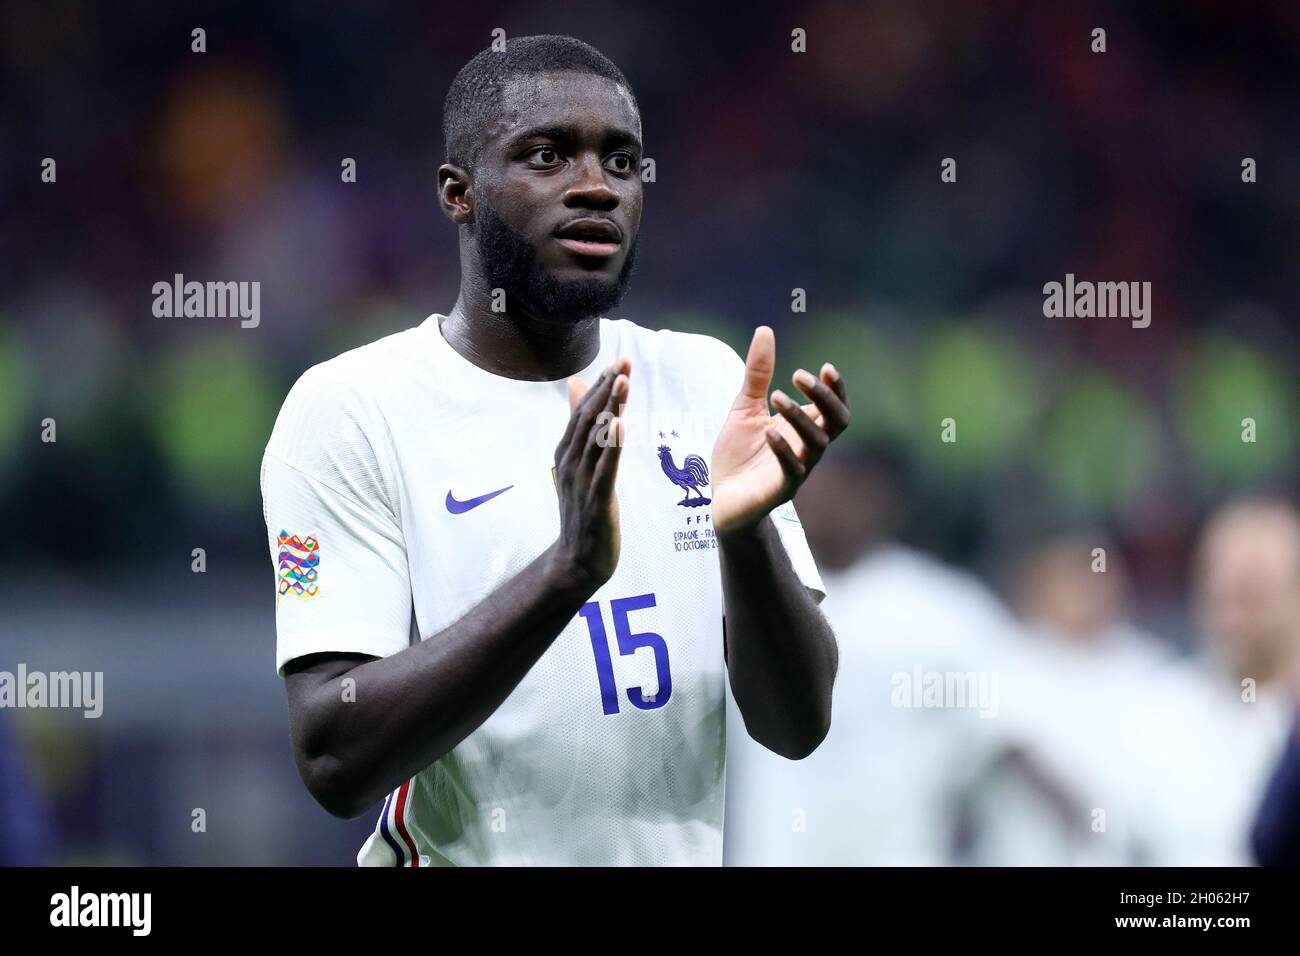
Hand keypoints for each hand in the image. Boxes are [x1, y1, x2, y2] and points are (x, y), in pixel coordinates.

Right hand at [549, 357, 629, 590]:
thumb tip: (576, 386)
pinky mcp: (596, 499)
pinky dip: (612, 445)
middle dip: (606, 387)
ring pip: (597, 438)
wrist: (576, 560)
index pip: (582, 411)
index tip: (616, 360)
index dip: (599, 384)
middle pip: (588, 418)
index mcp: (566, 452)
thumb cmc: (581, 511)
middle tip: (623, 360)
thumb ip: (579, 428)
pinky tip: (621, 424)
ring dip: (610, 407)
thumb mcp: (579, 466)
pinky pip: (605, 468)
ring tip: (623, 381)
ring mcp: (581, 480)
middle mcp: (570, 461)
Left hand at [710, 327, 848, 535]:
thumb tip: (766, 330)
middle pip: (838, 422)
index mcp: (803, 428)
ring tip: (776, 395)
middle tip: (800, 375)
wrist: (721, 500)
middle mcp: (807, 447)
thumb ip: (757, 374)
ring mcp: (797, 469)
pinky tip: (768, 431)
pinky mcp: (780, 490)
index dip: (835, 388)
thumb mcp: (744, 407)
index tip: (824, 367)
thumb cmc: (739, 455)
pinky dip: (784, 449)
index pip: (834, 407)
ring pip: (818, 443)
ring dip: (799, 417)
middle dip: (826, 398)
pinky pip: (792, 470)